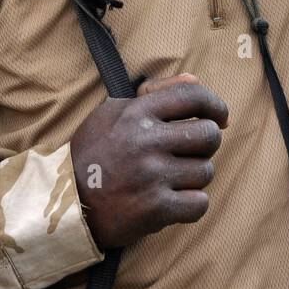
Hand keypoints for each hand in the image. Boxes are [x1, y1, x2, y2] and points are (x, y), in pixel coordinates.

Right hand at [70, 72, 227, 249]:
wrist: (67, 204)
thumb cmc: (92, 154)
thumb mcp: (112, 113)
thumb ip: (156, 93)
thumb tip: (195, 80)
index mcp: (136, 113)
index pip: (192, 97)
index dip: (215, 105)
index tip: (220, 117)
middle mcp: (146, 141)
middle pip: (208, 136)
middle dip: (206, 145)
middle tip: (189, 153)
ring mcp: (152, 176)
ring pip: (205, 171)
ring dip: (194, 178)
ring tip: (170, 180)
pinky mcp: (156, 208)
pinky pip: (199, 203)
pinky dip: (191, 205)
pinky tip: (172, 201)